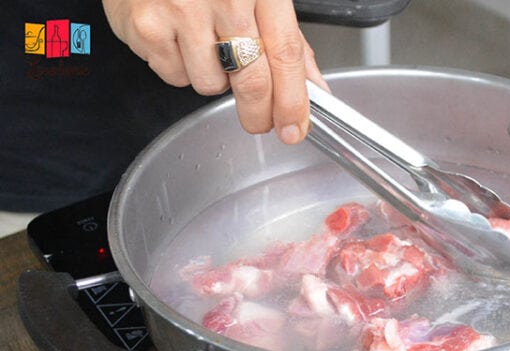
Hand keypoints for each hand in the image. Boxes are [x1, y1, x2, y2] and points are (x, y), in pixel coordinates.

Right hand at [102, 0, 326, 142]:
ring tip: (204, 43)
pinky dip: (179, 65)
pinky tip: (176, 35)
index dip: (292, 101)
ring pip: (210, 85)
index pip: (284, 53)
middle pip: (251, 82)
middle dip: (259, 114)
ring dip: (213, 77)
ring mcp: (180, 11)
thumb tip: (312, 86)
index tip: (295, 128)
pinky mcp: (146, 27)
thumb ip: (285, 37)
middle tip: (260, 121)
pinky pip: (174, 76)